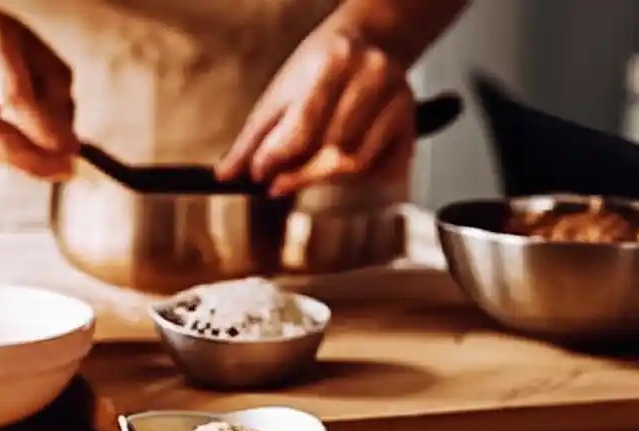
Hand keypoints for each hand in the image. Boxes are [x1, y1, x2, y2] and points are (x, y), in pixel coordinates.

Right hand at [0, 3, 76, 179]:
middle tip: (63, 169)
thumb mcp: (38, 50)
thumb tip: (65, 143)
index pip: (13, 97)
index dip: (44, 130)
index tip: (71, 148)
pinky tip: (1, 144)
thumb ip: (55, 92)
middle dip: (30, 160)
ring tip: (38, 150)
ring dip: (14, 158)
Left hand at [216, 30, 414, 195]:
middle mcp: (373, 77)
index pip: (304, 124)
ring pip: (357, 164)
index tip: (259, 174)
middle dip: (300, 174)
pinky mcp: (411, 123)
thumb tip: (227, 175)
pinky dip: (354, 180)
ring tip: (306, 171)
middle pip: (334, 150)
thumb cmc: (321, 65)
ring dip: (324, 178)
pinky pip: (381, 170)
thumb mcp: (281, 91)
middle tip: (278, 183)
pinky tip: (337, 169)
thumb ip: (254, 136)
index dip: (278, 157)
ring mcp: (398, 100)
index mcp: (335, 61)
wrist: (371, 40)